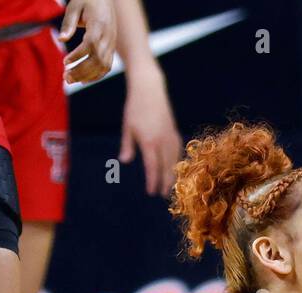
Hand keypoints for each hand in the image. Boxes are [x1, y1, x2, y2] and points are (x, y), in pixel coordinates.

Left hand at [59, 0, 116, 84]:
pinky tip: (82, 80)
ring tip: (70, 79)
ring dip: (87, 76)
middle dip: (81, 71)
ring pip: (103, 66)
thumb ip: (68, 23)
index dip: (78, 56)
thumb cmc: (86, 1)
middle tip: (65, 77)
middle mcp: (108, 36)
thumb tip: (61, 39)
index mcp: (99, 25)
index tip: (65, 61)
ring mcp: (111, 43)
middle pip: (97, 59)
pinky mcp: (111, 48)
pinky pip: (106, 66)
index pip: (91, 45)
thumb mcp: (74, 6)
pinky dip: (96, 75)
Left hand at [120, 68, 182, 195]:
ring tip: (170, 186)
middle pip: (166, 167)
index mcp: (149, 142)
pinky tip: (175, 167)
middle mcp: (162, 141)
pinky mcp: (174, 131)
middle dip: (164, 182)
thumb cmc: (135, 108)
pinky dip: (177, 161)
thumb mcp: (127, 127)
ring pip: (174, 160)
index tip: (151, 192)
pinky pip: (178, 150)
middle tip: (163, 195)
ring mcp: (170, 136)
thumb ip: (127, 146)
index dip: (152, 181)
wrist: (150, 89)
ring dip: (172, 174)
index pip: (152, 167)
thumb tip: (124, 161)